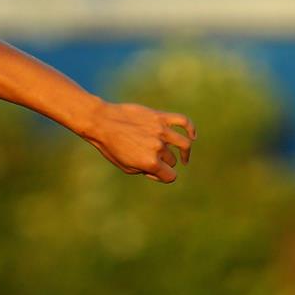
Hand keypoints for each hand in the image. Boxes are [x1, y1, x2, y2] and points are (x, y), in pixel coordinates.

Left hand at [78, 100, 196, 182]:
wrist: (101, 122)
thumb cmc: (110, 147)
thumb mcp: (125, 166)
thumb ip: (145, 171)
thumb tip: (159, 171)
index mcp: (149, 162)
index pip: (170, 176)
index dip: (164, 177)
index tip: (154, 173)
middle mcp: (158, 147)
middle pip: (172, 160)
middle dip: (164, 162)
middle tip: (150, 159)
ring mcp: (161, 131)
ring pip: (183, 144)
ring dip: (184, 152)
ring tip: (184, 157)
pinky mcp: (160, 117)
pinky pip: (183, 121)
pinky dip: (191, 129)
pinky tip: (192, 136)